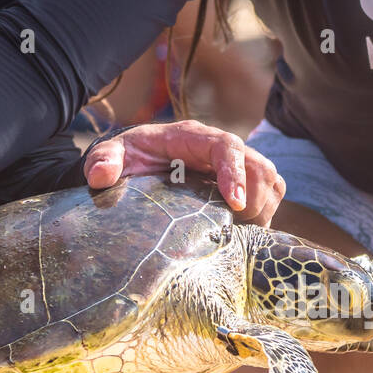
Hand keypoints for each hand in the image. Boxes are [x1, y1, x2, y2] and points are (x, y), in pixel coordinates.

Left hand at [83, 120, 285, 225]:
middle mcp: (223, 149)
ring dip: (265, 209)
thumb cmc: (130, 158)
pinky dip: (266, 214)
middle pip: (261, 166)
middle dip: (257, 199)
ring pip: (272, 181)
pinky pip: (271, 195)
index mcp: (195, 138)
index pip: (228, 147)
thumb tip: (100, 175)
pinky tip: (245, 234)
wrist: (139, 162)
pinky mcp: (244, 185)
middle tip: (238, 226)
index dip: (237, 174)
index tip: (236, 204)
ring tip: (243, 232)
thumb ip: (104, 160)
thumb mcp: (113, 154)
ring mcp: (238, 168)